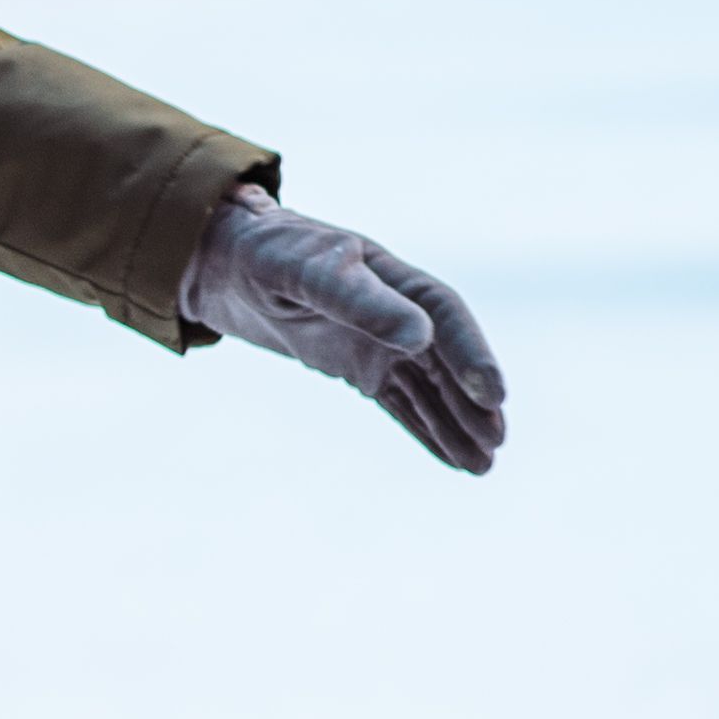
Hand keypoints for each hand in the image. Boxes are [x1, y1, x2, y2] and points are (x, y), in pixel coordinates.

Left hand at [180, 186, 506, 473]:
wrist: (224, 263)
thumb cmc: (266, 253)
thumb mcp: (308, 272)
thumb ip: (359, 302)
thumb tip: (420, 337)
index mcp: (394, 278)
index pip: (446, 316)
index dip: (473, 355)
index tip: (493, 396)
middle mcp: (398, 313)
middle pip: (447, 361)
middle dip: (472, 402)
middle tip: (495, 443)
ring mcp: (381, 344)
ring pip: (430, 390)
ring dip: (457, 425)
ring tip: (482, 465)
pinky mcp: (361, 369)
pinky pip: (402, 404)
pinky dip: (427, 430)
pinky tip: (455, 459)